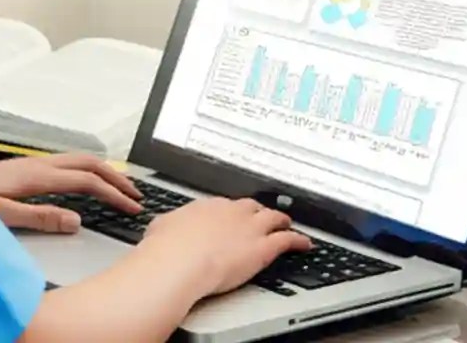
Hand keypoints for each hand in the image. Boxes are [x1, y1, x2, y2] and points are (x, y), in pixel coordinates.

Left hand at [0, 154, 143, 232]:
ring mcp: (31, 164)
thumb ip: (39, 217)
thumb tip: (77, 220)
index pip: (86, 181)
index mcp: (36, 175)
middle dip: (116, 178)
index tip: (132, 209)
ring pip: (78, 160)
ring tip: (120, 187)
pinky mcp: (25, 169)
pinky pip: (66, 165)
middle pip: (88, 163)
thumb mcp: (0, 215)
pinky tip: (86, 184)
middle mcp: (37, 164)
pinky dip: (86, 172)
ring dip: (103, 172)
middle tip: (137, 196)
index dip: (113, 194)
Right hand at [142, 197, 310, 295]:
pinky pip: (287, 239)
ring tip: (286, 222)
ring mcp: (249, 228)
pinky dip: (298, 240)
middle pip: (251, 206)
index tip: (232, 217)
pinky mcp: (263, 247)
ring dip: (281, 220)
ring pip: (273, 217)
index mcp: (207, 206)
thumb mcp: (162, 227)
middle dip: (258, 211)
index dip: (231, 212)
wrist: (180, 261)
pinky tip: (304, 243)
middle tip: (261, 216)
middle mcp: (231, 212)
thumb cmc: (167, 247)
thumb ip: (169, 224)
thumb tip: (164, 226)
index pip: (225, 205)